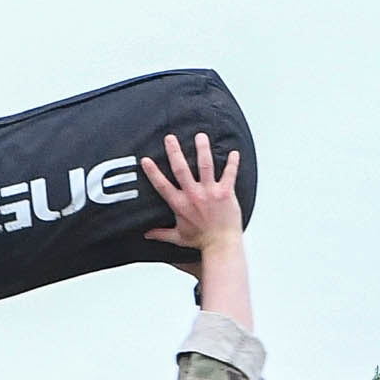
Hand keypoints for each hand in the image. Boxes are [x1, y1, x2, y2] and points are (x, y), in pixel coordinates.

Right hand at [140, 132, 244, 256]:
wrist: (221, 244)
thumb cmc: (201, 240)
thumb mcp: (178, 237)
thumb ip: (161, 233)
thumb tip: (146, 234)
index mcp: (180, 205)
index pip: (162, 185)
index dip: (153, 172)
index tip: (145, 160)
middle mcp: (193, 195)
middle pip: (181, 169)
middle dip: (174, 152)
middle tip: (169, 138)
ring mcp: (210, 192)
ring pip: (205, 165)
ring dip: (202, 149)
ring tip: (200, 136)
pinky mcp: (226, 193)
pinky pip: (229, 174)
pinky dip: (233, 163)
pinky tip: (234, 152)